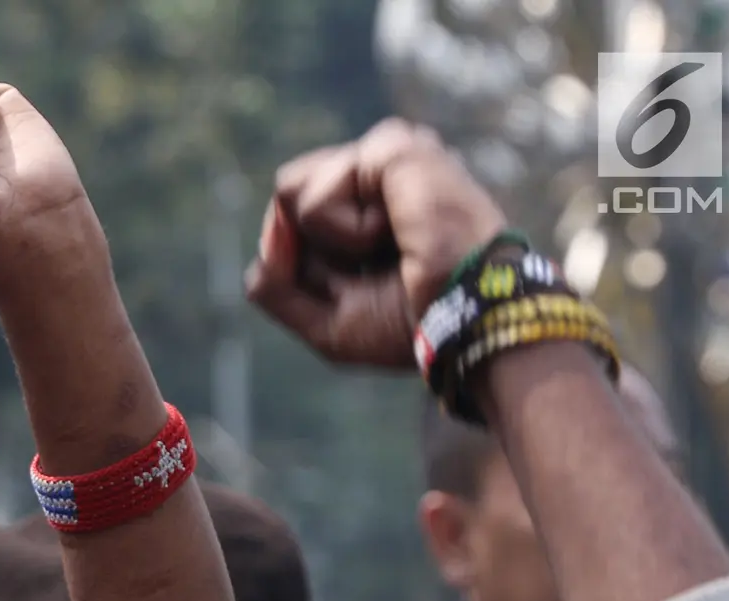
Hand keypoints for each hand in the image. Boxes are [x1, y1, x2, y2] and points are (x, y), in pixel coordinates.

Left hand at [246, 120, 506, 368]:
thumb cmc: (410, 325)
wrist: (467, 320)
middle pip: (286, 199)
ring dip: (327, 245)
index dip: (299, 263)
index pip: (293, 215)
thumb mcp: (324, 322)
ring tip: (388, 248)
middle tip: (373, 270)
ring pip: (290, 192)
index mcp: (370, 200)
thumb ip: (276, 286)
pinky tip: (392, 234)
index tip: (359, 286)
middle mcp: (378, 169)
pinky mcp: (388, 147)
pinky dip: (342, 233)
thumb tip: (262, 239)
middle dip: (309, 253)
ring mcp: (384, 151)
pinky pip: (312, 197)